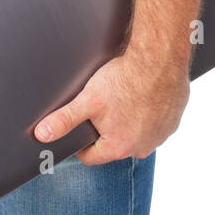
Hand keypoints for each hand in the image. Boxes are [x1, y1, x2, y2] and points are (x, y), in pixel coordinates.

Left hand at [33, 49, 188, 164]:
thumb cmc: (125, 79)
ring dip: (130, 121)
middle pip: (115, 145)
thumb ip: (64, 119)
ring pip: (137, 134)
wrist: (159, 59)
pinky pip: (156, 123)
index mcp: (118, 147)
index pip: (91, 155)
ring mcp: (160, 136)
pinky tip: (143, 95)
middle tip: (106, 104)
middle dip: (107, 128)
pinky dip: (149, 113)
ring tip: (125, 97)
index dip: (82, 141)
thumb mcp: (88, 100)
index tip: (83, 123)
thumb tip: (41, 135)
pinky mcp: (173, 122)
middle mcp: (142, 148)